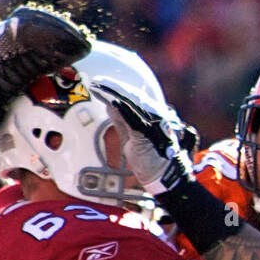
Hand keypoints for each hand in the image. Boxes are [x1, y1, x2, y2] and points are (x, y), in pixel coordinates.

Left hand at [91, 78, 191, 196]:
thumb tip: (110, 106)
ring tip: (99, 87)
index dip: (116, 90)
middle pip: (132, 97)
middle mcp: (155, 115)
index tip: (101, 84)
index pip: (132, 98)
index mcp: (151, 116)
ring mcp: (154, 123)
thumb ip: (122, 122)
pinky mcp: (149, 133)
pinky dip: (121, 109)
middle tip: (97, 82)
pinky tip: (110, 101)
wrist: (163, 177)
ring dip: (114, 94)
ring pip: (132, 103)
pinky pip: (133, 117)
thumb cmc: (150, 160)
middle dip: (113, 88)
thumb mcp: (131, 138)